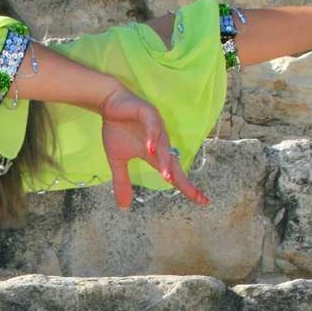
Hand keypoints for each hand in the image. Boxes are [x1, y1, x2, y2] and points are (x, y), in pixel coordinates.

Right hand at [99, 85, 209, 209]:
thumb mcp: (117, 160)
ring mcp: (156, 126)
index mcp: (156, 154)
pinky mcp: (148, 113)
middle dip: (183, 179)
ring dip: (165, 161)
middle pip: (174, 162)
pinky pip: (153, 126)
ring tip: (167, 176)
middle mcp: (161, 141)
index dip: (187, 187)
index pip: (174, 174)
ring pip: (164, 146)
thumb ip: (122, 181)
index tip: (202, 201)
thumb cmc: (117, 129)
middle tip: (193, 194)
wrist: (109, 103)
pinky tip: (151, 148)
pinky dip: (153, 137)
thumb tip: (124, 207)